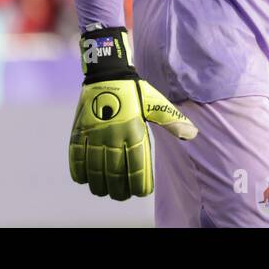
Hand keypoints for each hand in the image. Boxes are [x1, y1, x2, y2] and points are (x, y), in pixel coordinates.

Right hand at [68, 27, 196, 199]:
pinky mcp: (79, 130)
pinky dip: (79, 171)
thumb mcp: (156, 104)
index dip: (139, 184)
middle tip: (122, 195)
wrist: (108, 72)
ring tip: (104, 191)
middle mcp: (114, 135)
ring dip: (99, 184)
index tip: (141, 193)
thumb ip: (172, 121)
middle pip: (114, 173)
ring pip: (95, 169)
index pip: (137, 166)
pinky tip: (85, 179)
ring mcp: (95, 134)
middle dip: (119, 190)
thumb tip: (193, 134)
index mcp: (135, 130)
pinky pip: (76, 157)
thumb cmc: (136, 92)